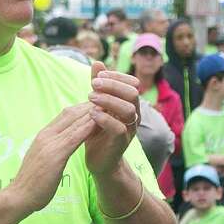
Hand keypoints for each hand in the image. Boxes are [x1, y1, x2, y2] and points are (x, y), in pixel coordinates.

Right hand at [6, 103, 95, 214]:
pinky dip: (87, 127)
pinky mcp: (55, 155)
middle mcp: (45, 135)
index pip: (64, 115)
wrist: (19, 197)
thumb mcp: (41, 160)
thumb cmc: (31, 183)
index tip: (95, 105)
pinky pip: (74, 137)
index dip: (81, 108)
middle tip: (106, 99)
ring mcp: (50, 144)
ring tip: (108, 106)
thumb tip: (59, 147)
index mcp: (42, 136)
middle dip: (88, 106)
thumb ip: (50, 150)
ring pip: (74, 122)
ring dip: (92, 113)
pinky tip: (100, 122)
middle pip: (70, 113)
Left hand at [84, 62, 138, 176]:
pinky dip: (105, 118)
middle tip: (93, 85)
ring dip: (108, 100)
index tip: (98, 74)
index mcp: (129, 104)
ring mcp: (129, 129)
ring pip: (128, 109)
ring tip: (90, 97)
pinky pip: (119, 128)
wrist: (98, 160)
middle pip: (133, 93)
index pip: (131, 83)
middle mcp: (133, 115)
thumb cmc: (97, 130)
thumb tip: (97, 63)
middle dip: (112, 85)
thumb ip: (98, 85)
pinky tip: (92, 114)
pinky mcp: (121, 143)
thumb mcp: (96, 104)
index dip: (116, 76)